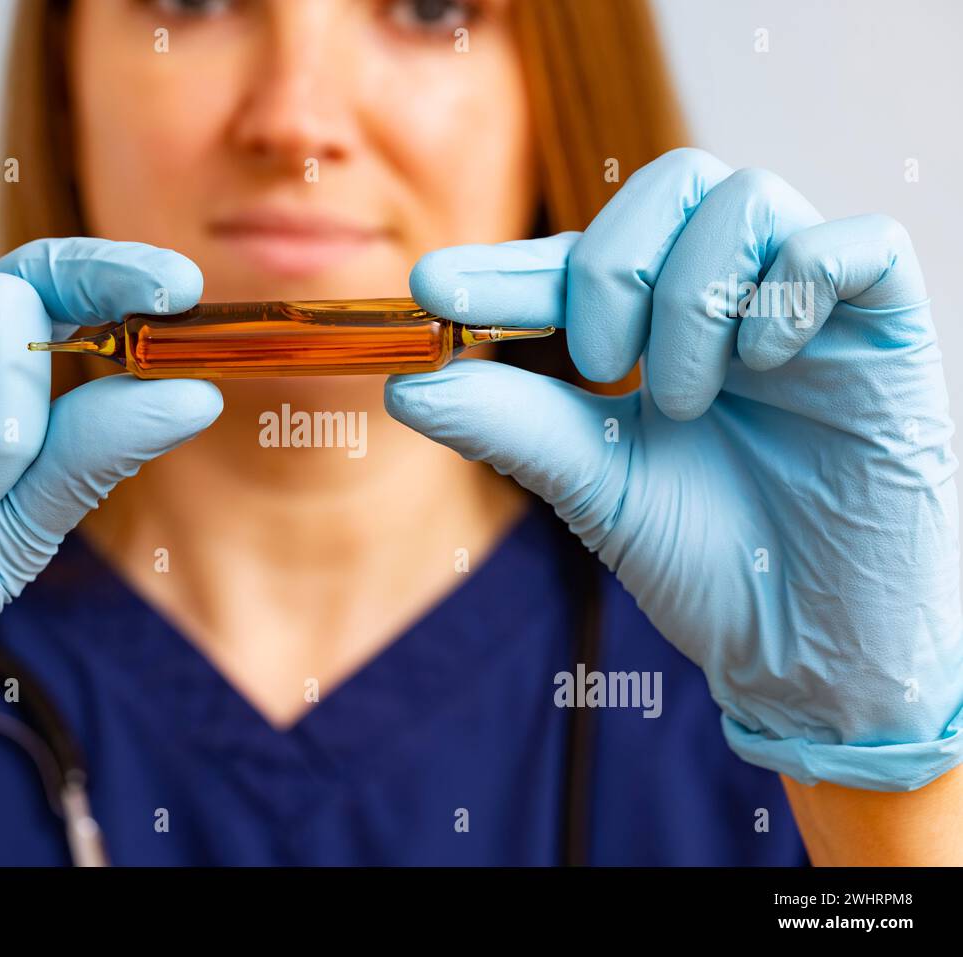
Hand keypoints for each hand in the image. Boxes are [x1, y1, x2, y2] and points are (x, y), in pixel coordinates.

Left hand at [386, 148, 962, 790]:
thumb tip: (411, 384)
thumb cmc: (708, 565)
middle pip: (676, 180)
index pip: (587, 257)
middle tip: (601, 366)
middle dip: (613, 263)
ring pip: (750, 199)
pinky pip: (856, 246)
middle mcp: (740, 300)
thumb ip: (515, 425)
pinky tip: (759, 366)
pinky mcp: (893, 335)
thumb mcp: (595, 486)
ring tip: (683, 399)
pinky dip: (791, 287)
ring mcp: (815, 310)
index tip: (432, 288)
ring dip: (690, 297)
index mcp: (669, 328)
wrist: (807, 651)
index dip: (511, 263)